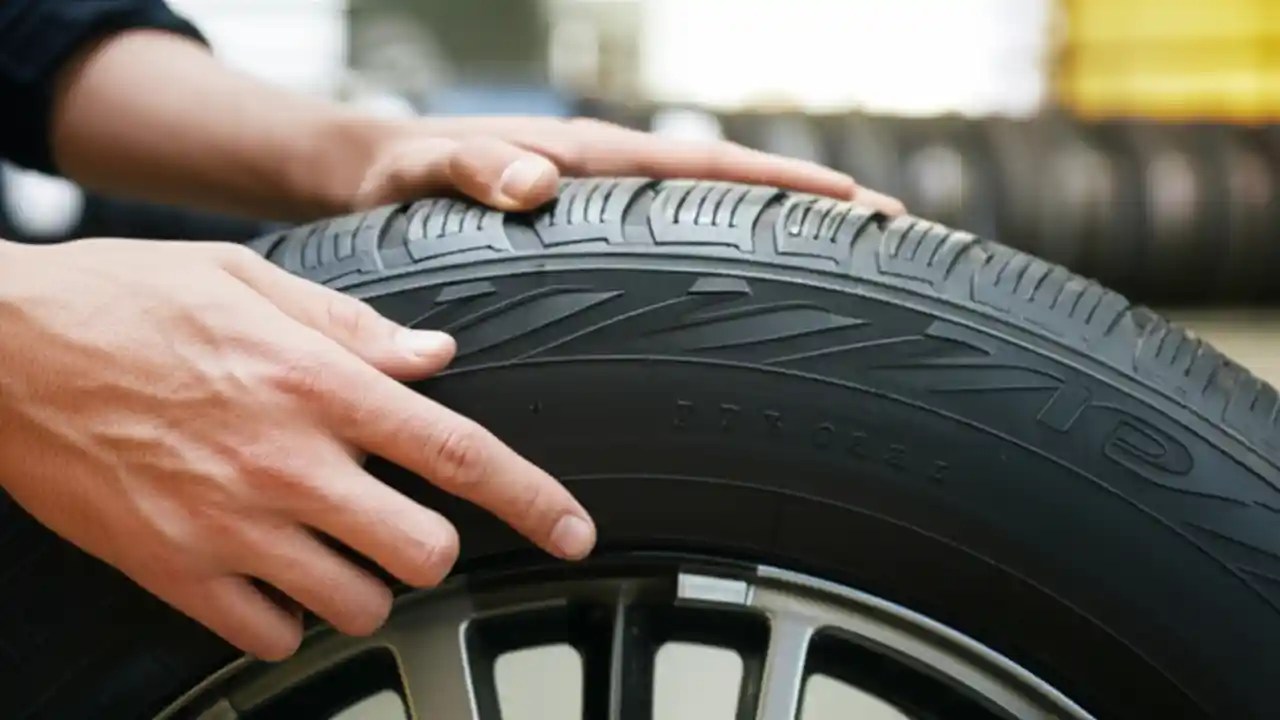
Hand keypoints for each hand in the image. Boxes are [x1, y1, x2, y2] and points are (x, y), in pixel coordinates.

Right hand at [0, 238, 594, 659]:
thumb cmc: (122, 299)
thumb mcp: (246, 279)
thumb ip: (353, 323)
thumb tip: (433, 356)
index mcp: (315, 383)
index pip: (457, 452)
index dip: (535, 498)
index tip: (575, 530)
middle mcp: (286, 461)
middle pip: (425, 550)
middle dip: (428, 543)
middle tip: (396, 520)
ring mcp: (230, 526)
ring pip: (360, 604)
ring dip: (363, 582)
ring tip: (328, 544)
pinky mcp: (175, 572)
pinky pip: (273, 635)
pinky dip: (287, 616)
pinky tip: (269, 573)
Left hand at [348, 115, 905, 214]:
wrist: (367, 171)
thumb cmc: (394, 176)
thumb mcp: (420, 172)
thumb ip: (469, 171)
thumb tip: (536, 181)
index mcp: (588, 158)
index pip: (704, 168)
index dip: (782, 188)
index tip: (858, 207)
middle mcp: (609, 172)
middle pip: (730, 187)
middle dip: (810, 208)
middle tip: (890, 236)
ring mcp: (604, 200)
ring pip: (708, 212)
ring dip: (776, 230)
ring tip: (846, 260)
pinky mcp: (588, 227)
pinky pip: (669, 236)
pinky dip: (721, 247)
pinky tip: (745, 282)